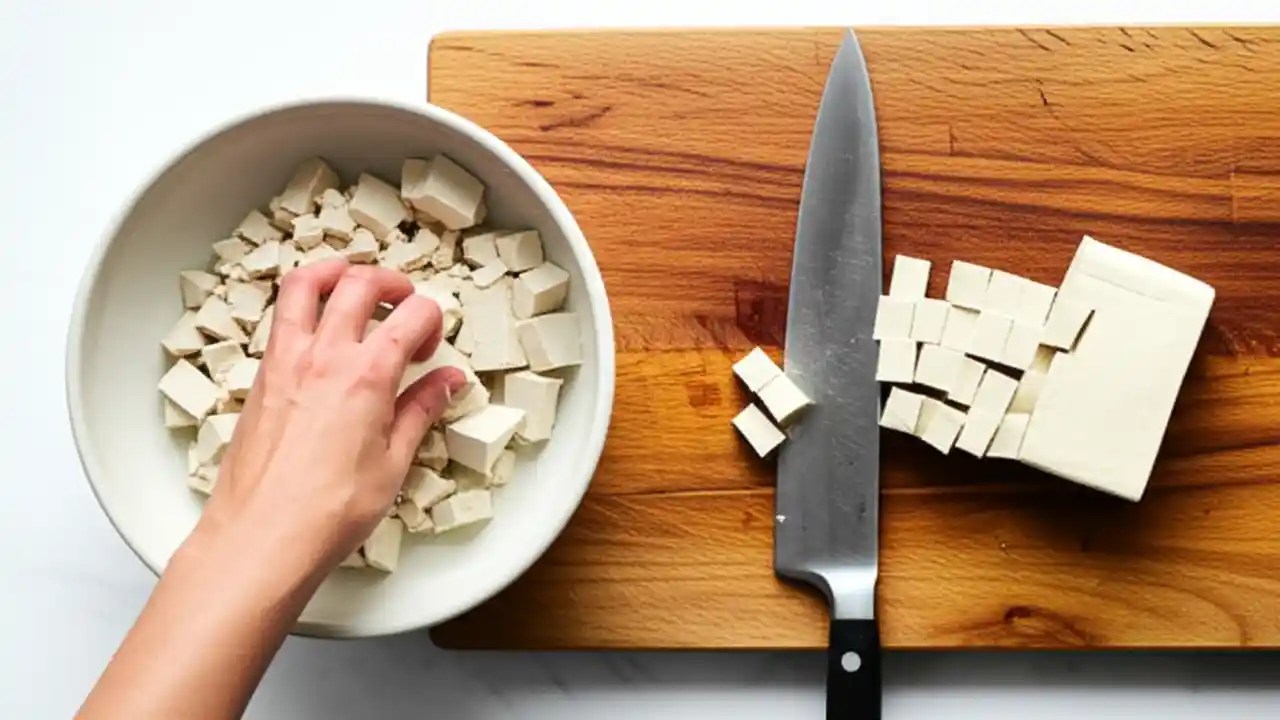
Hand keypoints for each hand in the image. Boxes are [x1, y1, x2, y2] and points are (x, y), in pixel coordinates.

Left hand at [197, 260, 466, 580]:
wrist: (262, 537)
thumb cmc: (325, 512)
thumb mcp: (393, 463)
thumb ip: (420, 411)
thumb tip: (446, 382)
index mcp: (367, 376)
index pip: (412, 316)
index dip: (432, 320)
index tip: (432, 344)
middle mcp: (324, 357)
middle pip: (359, 283)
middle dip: (390, 282)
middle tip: (403, 301)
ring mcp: (286, 362)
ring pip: (305, 284)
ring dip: (335, 272)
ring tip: (353, 281)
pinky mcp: (261, 377)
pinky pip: (281, 317)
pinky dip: (303, 303)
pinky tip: (318, 326)